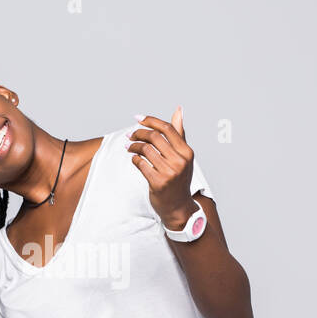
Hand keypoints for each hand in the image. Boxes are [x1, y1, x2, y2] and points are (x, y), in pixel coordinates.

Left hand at [127, 106, 197, 230]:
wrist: (178, 207)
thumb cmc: (179, 179)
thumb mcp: (183, 156)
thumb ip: (179, 133)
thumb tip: (179, 110)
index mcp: (187, 152)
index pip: (167, 129)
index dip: (151, 121)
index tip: (138, 118)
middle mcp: (180, 161)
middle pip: (154, 137)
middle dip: (138, 133)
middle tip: (130, 135)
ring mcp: (169, 172)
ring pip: (145, 150)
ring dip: (133, 146)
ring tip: (129, 147)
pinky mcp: (158, 182)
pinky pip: (140, 164)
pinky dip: (134, 159)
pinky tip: (134, 159)